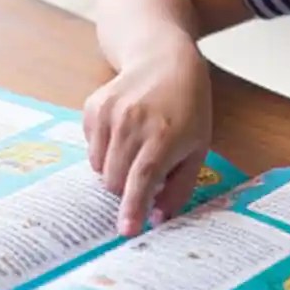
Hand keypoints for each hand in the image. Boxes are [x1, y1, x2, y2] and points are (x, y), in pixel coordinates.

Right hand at [83, 46, 211, 235]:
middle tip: (144, 174)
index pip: (142, 180)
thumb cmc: (187, 109)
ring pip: (99, 168)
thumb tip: (158, 219)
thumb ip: (179, 187)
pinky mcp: (93, 107)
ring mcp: (109, 113)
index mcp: (163, 136)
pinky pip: (91, 148)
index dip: (133, 207)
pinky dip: (104, 151)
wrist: (164, 59)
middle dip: (127, 189)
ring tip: (136, 149)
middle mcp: (132, 123)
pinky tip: (123, 133)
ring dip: (115, 170)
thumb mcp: (198, 148)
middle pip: (116, 180)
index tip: (126, 230)